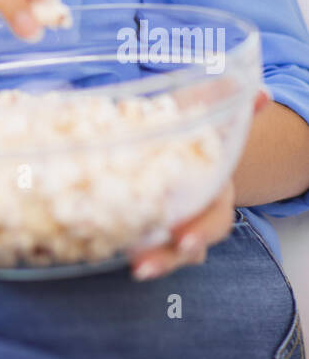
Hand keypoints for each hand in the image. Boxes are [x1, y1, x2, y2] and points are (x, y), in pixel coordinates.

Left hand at [129, 87, 271, 279]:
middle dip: (166, 258)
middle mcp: (192, 213)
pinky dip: (118, 245)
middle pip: (185, 246)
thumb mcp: (209, 112)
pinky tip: (98, 247)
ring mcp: (167, 222)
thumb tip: (260, 92)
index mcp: (213, 191)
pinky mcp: (140, 221)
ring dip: (147, 260)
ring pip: (162, 250)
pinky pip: (134, 240)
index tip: (184, 239)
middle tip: (142, 266)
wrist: (181, 138)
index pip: (214, 219)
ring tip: (128, 265)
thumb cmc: (195, 127)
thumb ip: (231, 103)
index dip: (201, 231)